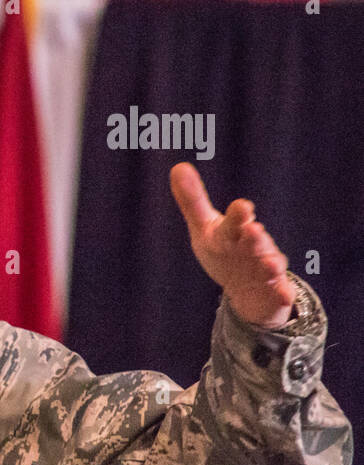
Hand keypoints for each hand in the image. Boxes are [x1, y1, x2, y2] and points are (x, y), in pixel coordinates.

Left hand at [169, 162, 295, 327]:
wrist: (246, 285)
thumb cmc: (224, 248)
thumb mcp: (205, 226)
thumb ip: (192, 200)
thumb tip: (178, 167)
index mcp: (235, 231)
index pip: (236, 220)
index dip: (239, 214)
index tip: (241, 206)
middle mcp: (254, 246)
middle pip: (255, 240)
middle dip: (255, 236)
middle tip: (253, 229)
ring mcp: (266, 268)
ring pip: (270, 265)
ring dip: (271, 264)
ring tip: (270, 265)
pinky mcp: (273, 289)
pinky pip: (280, 292)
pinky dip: (283, 294)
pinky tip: (286, 298)